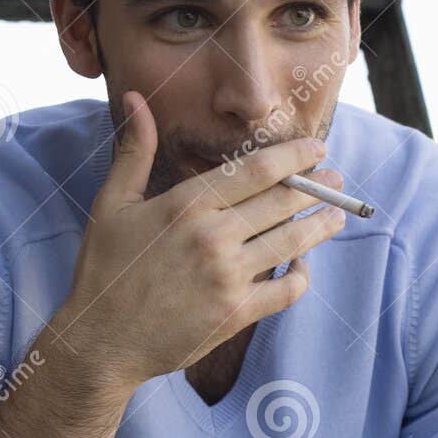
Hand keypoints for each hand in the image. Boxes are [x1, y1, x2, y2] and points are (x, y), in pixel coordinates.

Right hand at [52, 90, 346, 392]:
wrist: (100, 340)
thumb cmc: (103, 270)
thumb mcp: (111, 204)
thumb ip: (134, 151)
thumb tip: (135, 97)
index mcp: (185, 205)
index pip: (257, 170)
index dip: (295, 156)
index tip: (316, 148)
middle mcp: (212, 237)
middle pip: (283, 202)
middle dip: (318, 186)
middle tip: (337, 178)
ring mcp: (228, 277)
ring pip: (293, 241)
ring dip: (322, 224)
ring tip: (336, 214)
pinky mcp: (237, 313)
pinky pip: (288, 289)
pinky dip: (303, 274)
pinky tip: (302, 263)